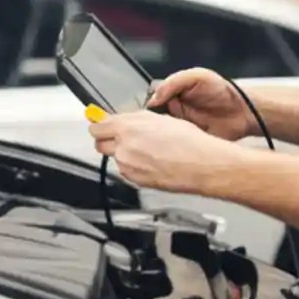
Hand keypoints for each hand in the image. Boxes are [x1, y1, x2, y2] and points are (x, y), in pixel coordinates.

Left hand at [89, 110, 242, 192]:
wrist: (201, 164)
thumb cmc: (187, 140)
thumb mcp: (158, 119)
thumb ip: (133, 120)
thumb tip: (119, 120)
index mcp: (127, 127)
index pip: (96, 127)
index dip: (99, 125)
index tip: (99, 124)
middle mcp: (123, 147)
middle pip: (99, 144)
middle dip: (107, 140)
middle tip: (122, 137)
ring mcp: (128, 165)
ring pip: (115, 158)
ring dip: (124, 154)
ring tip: (147, 150)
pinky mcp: (135, 180)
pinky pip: (127, 170)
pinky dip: (134, 166)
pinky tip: (152, 162)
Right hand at [147, 67, 256, 140]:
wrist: (243, 111)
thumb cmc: (221, 90)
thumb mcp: (198, 76)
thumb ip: (175, 82)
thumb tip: (154, 97)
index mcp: (172, 93)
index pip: (151, 99)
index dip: (147, 106)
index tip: (148, 111)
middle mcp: (173, 110)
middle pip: (152, 118)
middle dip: (150, 123)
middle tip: (152, 126)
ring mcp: (180, 127)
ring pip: (162, 133)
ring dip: (160, 135)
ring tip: (161, 136)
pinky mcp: (188, 141)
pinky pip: (175, 145)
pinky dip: (172, 147)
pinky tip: (172, 146)